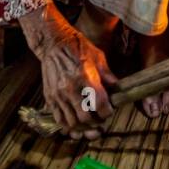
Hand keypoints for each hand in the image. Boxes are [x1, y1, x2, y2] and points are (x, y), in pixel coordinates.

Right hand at [20, 1, 118, 138]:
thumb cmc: (78, 47)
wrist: (53, 42)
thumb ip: (108, 76)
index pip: (99, 105)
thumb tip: (119, 90)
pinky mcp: (49, 97)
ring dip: (83, 126)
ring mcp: (58, 94)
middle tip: (101, 118)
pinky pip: (59, 119)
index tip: (109, 110)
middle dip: (96, 122)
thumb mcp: (98, 57)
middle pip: (85, 118)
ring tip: (89, 121)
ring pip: (72, 122)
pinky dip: (69, 124)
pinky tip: (76, 120)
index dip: (107, 112)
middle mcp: (70, 88)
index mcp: (85, 76)